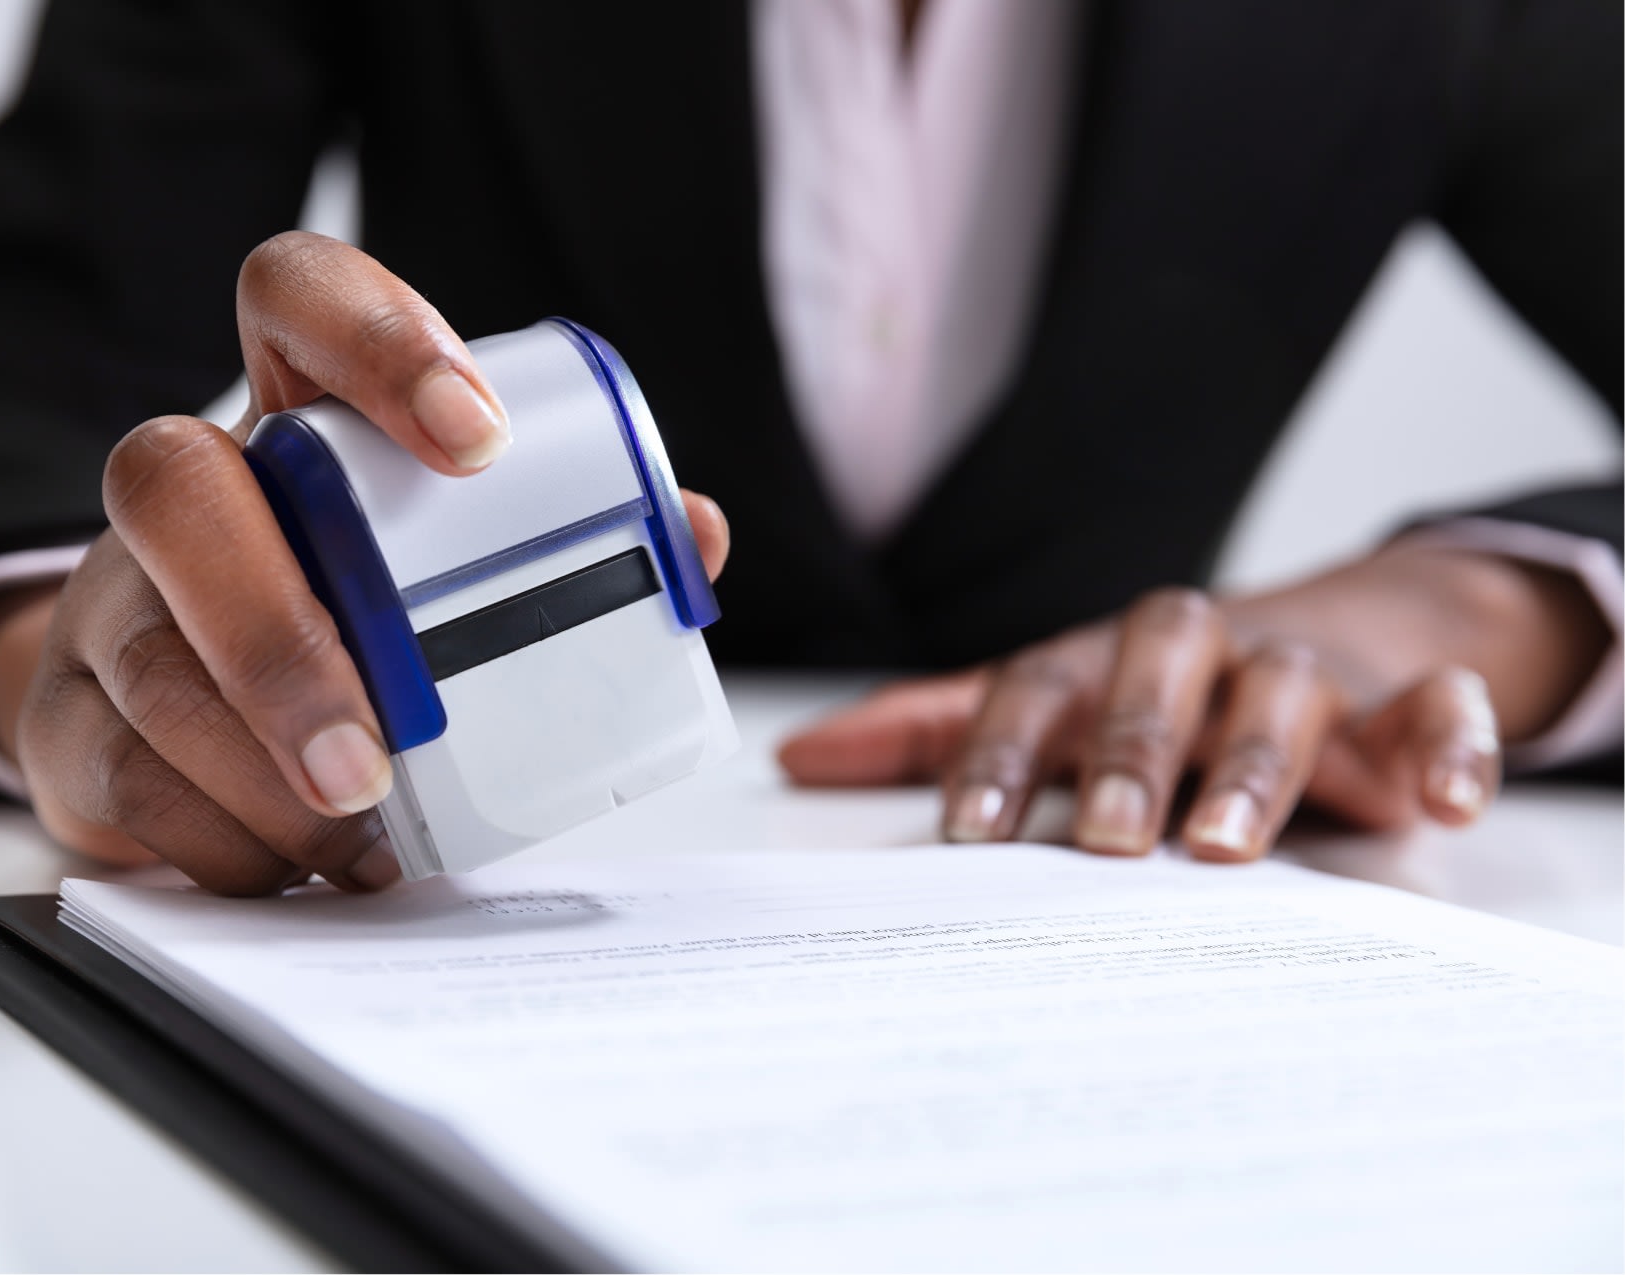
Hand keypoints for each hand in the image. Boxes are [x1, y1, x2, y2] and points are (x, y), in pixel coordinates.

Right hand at [0, 232, 729, 893]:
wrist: (181, 709)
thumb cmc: (352, 617)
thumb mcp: (446, 561)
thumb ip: (573, 538)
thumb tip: (692, 534)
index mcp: (293, 422)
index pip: (296, 297)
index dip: (376, 338)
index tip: (478, 441)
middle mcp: (182, 491)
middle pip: (172, 486)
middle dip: (280, 633)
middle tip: (378, 752)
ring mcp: (108, 600)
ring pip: (148, 658)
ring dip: (263, 768)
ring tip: (361, 835)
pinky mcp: (65, 719)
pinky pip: (119, 775)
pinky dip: (225, 837)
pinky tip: (298, 861)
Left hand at [778, 542, 1607, 859]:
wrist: (1322, 641)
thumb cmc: (1152, 700)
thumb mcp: (1046, 712)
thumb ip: (935, 734)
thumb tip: (801, 757)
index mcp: (1099, 664)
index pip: (1036, 690)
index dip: (999, 755)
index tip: (965, 835)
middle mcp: (1195, 657)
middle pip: (1156, 669)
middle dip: (1126, 748)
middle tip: (1101, 838)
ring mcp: (1300, 675)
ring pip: (1279, 691)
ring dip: (1252, 762)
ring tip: (1223, 845)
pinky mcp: (1401, 704)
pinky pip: (1435, 708)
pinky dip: (1448, 744)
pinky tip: (1446, 801)